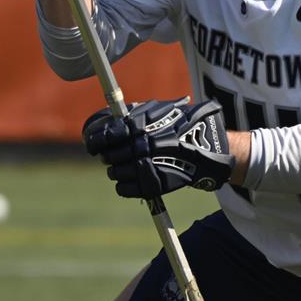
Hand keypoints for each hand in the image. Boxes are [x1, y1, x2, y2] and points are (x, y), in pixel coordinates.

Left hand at [83, 98, 232, 198]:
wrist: (208, 145)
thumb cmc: (179, 123)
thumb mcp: (155, 110)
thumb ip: (130, 116)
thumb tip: (105, 121)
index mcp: (138, 126)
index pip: (104, 136)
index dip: (94, 142)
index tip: (92, 145)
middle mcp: (140, 146)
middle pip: (108, 156)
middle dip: (108, 156)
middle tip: (113, 155)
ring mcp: (147, 166)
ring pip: (114, 173)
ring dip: (116, 171)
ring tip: (125, 167)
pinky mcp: (153, 185)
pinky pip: (124, 189)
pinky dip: (124, 186)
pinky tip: (129, 180)